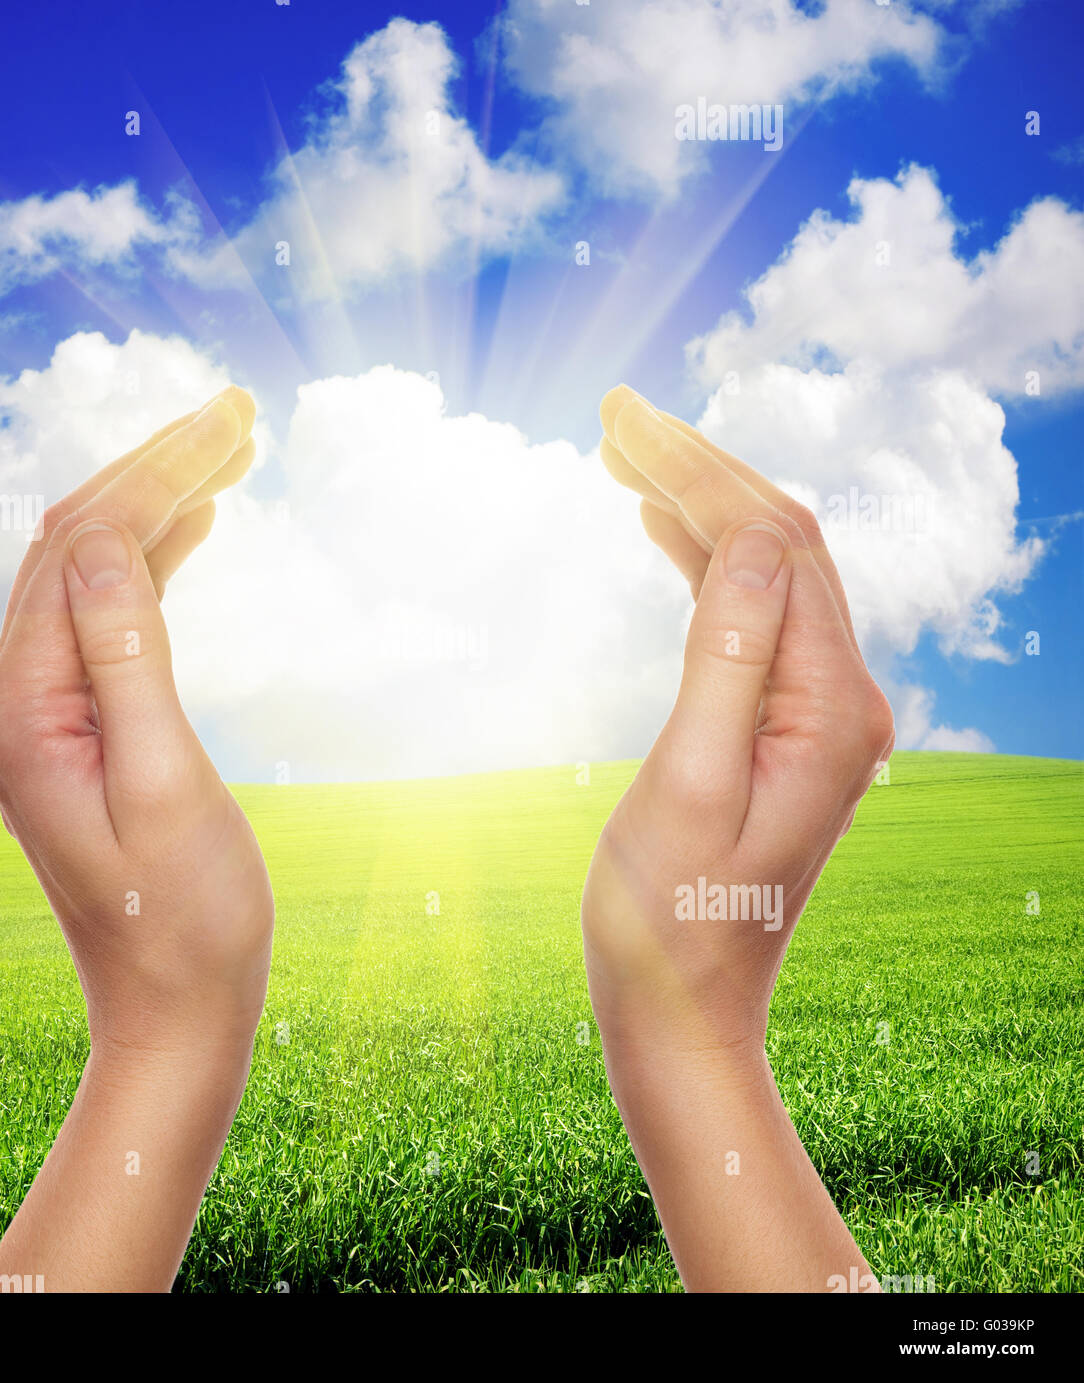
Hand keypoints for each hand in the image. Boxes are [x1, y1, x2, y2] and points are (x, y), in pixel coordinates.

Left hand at [0, 387, 272, 1289]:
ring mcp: (41, 713)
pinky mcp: (77, 728)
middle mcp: (16, 698)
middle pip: (75, 542)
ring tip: (230, 449)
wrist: (174, 1012)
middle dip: (155, 468)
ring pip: (89, 571)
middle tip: (238, 411)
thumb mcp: (166, 785)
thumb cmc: (187, 919)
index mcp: (26, 707)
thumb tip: (104, 531)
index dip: (157, 472)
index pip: (82, 544)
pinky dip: (151, 563)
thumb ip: (128, 655)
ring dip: (154, 505)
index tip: (234, 420)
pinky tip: (195, 528)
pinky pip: (106, 619)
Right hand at [582, 384, 893, 1290]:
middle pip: (781, 543)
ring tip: (623, 451)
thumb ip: (730, 656)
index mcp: (831, 708)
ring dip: (701, 506)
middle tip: (616, 411)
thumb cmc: (668, 919)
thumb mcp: (691, 785)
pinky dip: (704, 564)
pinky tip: (660, 527)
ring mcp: (817, 713)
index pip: (774, 544)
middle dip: (700, 469)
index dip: (699, 471)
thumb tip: (750, 533)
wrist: (682, 1011)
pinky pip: (751, 619)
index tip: (620, 417)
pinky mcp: (781, 728)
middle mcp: (843, 699)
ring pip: (767, 572)